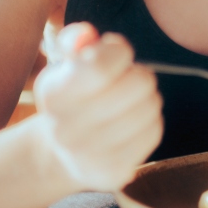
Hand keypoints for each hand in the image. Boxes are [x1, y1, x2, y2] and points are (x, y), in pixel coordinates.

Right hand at [33, 22, 162, 191]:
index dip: (118, 51)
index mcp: (53, 95)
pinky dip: (150, 121)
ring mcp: (90, 156)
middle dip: (138, 74)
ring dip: (147, 97)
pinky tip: (133, 123)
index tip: (114, 55)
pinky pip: (154, 131)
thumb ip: (74, 40)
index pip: (101, 65)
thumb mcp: (67, 64)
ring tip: (130, 101)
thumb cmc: (74, 97)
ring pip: (151, 105)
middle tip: (126, 81)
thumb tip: (85, 35)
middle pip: (138, 83)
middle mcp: (66, 130)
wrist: (64, 154)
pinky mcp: (114, 172)